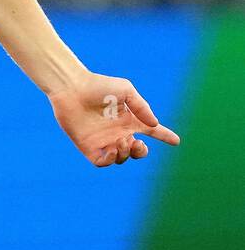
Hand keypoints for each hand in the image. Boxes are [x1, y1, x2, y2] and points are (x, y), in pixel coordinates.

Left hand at [48, 73, 179, 166]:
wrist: (73, 89)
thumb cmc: (99, 86)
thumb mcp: (126, 91)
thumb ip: (142, 107)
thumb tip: (154, 124)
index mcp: (130, 119)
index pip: (152, 131)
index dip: (165, 136)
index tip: (176, 141)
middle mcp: (118, 132)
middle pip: (137, 151)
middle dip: (141, 152)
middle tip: (136, 143)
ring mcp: (103, 141)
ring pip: (122, 158)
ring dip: (126, 154)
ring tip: (122, 141)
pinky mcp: (88, 147)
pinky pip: (103, 162)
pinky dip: (111, 160)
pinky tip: (113, 150)